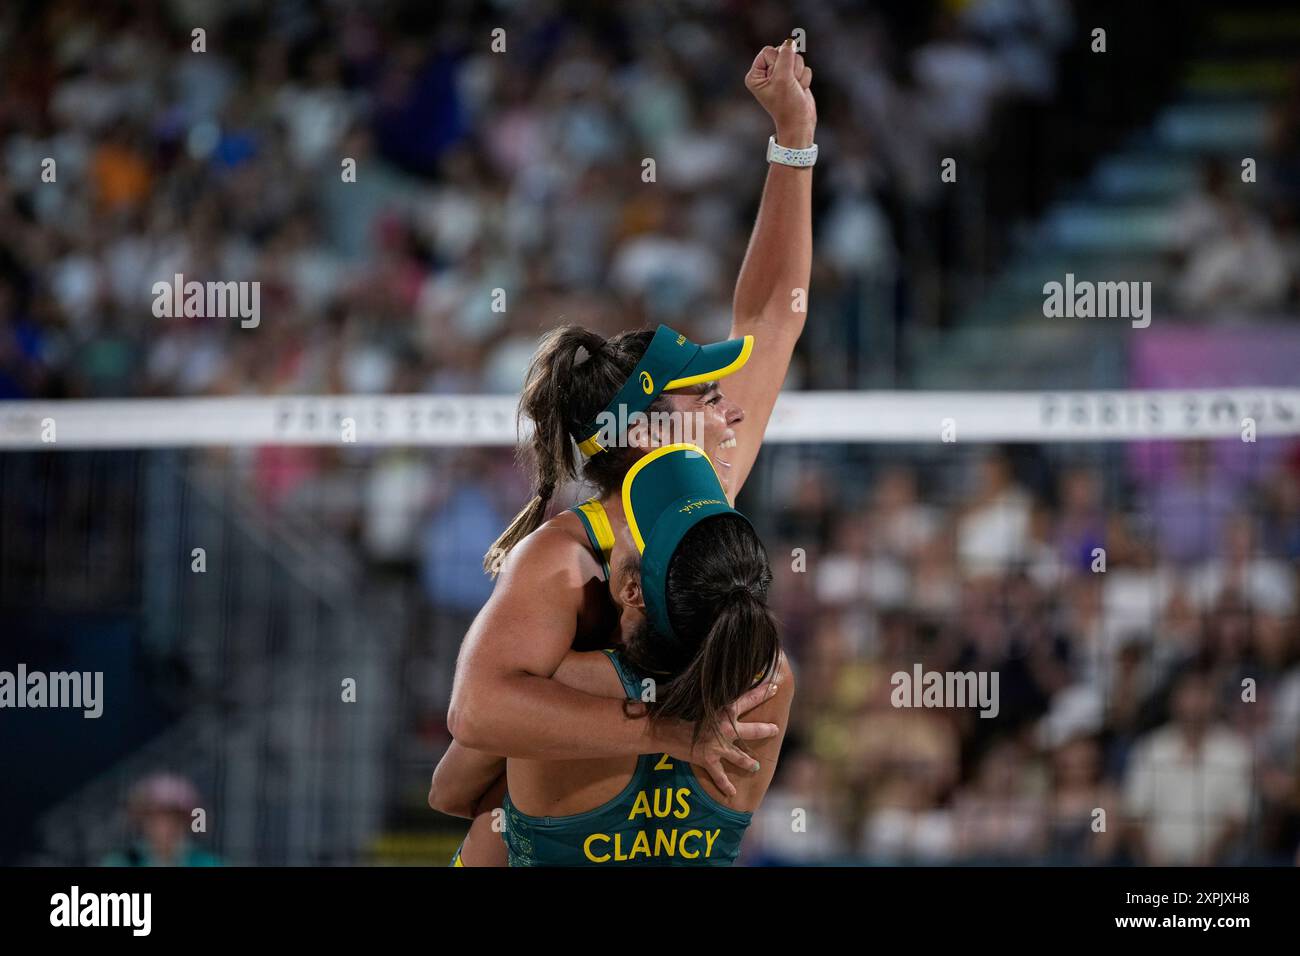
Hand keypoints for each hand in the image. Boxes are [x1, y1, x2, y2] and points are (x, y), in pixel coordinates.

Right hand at [660, 677, 781, 797]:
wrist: (663, 729)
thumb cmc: (678, 710)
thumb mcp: (698, 700)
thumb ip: (711, 698)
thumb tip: (714, 683)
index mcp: (724, 710)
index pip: (748, 699)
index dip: (762, 692)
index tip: (775, 687)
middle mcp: (725, 728)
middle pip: (752, 730)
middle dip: (765, 730)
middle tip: (775, 729)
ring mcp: (718, 746)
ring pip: (740, 757)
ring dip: (748, 762)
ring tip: (755, 767)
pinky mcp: (708, 760)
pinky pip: (720, 776)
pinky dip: (726, 785)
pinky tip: (732, 793)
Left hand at [745, 39, 815, 146]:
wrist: (800, 122)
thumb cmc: (787, 104)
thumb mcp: (783, 78)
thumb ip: (786, 56)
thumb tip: (790, 41)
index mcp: (755, 75)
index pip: (768, 51)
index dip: (778, 62)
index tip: (779, 79)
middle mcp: (766, 73)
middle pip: (783, 51)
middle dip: (791, 67)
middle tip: (789, 85)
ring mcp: (781, 75)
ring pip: (796, 58)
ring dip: (799, 74)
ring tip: (795, 88)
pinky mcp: (793, 77)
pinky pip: (804, 66)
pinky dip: (804, 78)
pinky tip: (800, 90)